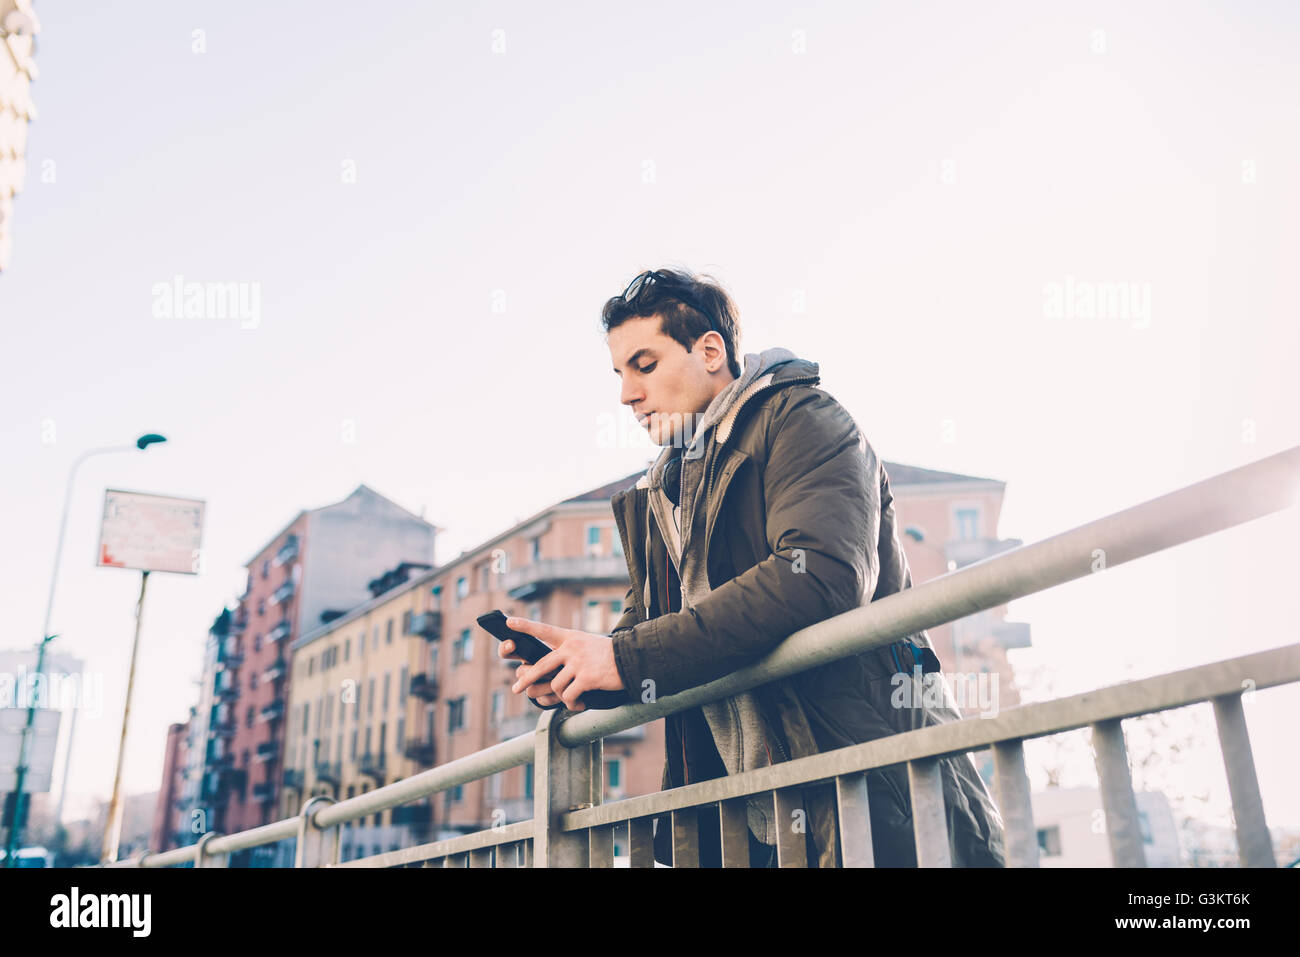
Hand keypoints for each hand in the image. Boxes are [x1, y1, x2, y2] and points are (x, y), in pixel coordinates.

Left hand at [505, 617, 624, 711]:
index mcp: (571, 638)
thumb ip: (569, 653)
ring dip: (562, 697)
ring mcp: (579, 662)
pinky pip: (569, 696)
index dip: (525, 626)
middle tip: (516, 688)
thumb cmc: (609, 656)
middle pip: (541, 665)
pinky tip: (579, 705)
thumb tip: (548, 673)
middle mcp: (572, 648)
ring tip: (572, 700)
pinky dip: (572, 704)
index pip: (544, 630)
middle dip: (527, 679)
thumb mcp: (588, 645)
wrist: (632, 660)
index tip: (509, 622)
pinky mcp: (586, 677)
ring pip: (556, 685)